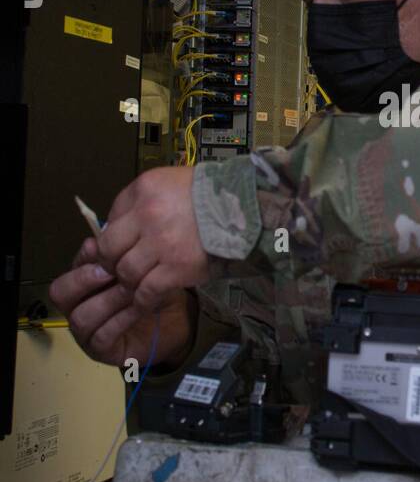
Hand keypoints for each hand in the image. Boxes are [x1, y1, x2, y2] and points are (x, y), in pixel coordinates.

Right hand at [49, 239, 196, 369]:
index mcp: (81, 285)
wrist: (174, 318)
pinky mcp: (102, 351)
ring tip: (131, 289)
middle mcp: (77, 308)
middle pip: (60, 294)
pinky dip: (120, 320)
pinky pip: (102, 336)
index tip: (104, 248)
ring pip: (81, 317)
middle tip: (111, 270)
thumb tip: (104, 234)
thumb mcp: (138, 266)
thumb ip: (120, 253)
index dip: (83, 260)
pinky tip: (138, 307)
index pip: (68, 271)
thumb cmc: (151, 288)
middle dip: (83, 280)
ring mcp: (86, 332)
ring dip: (107, 300)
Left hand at [94, 167, 208, 312]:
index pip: (112, 217)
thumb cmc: (213, 193)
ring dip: (127, 281)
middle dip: (110, 262)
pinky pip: (147, 291)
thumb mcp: (173, 182)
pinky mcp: (177, 268)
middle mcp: (147, 215)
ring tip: (136, 283)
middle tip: (119, 268)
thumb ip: (145, 199)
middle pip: (109, 248)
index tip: (120, 246)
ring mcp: (161, 244)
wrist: (248, 209)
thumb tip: (121, 225)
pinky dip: (142, 299)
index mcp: (145, 189)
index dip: (113, 235)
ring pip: (125, 272)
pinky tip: (146, 300)